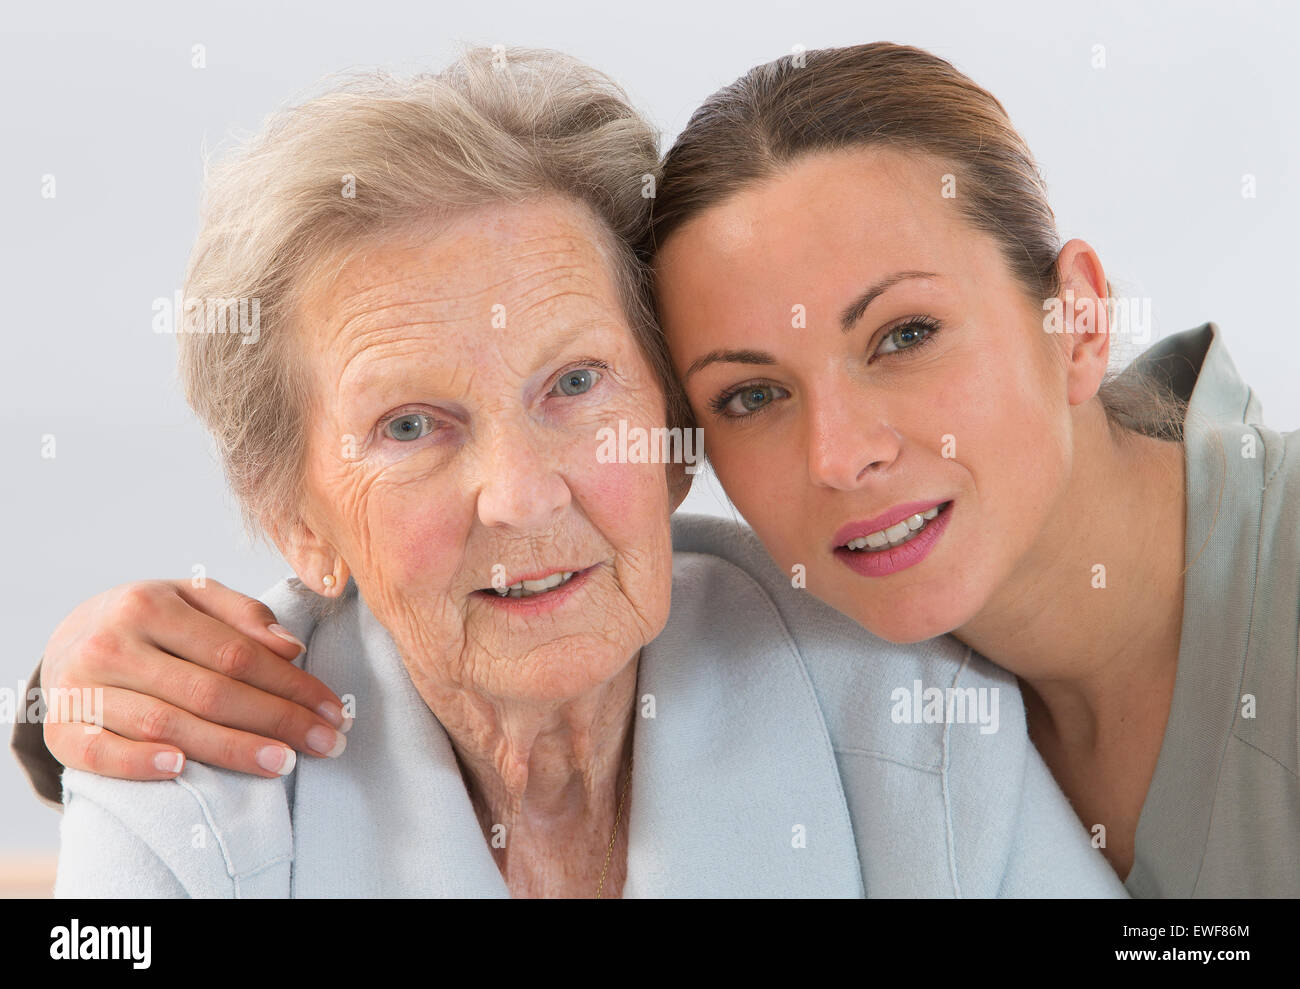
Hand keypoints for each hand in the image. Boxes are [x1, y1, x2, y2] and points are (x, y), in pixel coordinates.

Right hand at [41, 579, 349, 779]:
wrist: (66, 638)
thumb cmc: (149, 621)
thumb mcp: (192, 599)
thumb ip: (243, 615)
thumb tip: (291, 646)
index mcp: (150, 605)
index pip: (236, 653)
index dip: (291, 684)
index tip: (333, 710)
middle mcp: (112, 643)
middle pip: (209, 691)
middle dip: (276, 721)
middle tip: (326, 744)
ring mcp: (82, 688)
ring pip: (166, 723)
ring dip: (229, 749)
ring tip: (282, 763)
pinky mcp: (59, 729)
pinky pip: (100, 752)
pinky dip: (139, 762)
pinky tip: (181, 769)